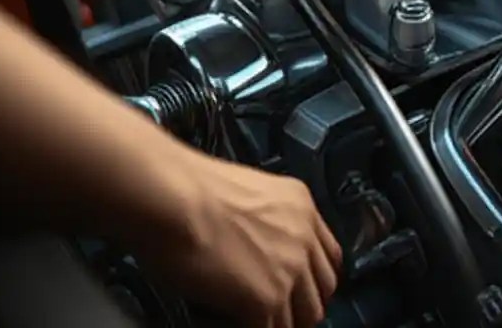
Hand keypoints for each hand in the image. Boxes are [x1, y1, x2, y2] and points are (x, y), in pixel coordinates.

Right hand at [136, 152, 342, 327]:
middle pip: (325, 288)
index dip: (314, 276)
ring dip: (284, 322)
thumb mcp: (247, 192)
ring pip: (306, 316)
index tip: (300, 287)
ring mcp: (291, 270)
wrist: (173, 197)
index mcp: (302, 207)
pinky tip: (236, 322)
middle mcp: (305, 237)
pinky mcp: (267, 300)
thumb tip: (253, 244)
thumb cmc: (187, 188)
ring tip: (259, 321)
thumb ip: (263, 220)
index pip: (328, 255)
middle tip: (279, 312)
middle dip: (304, 303)